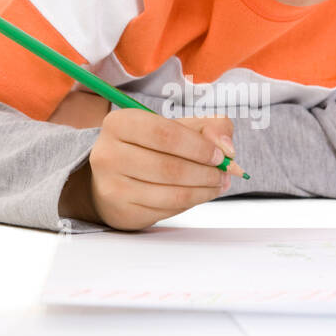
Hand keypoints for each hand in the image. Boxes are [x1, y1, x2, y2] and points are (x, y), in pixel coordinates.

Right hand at [88, 109, 241, 229]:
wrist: (111, 179)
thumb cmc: (148, 148)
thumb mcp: (176, 127)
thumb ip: (208, 128)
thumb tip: (226, 148)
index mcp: (120, 124)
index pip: (166, 134)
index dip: (199, 146)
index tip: (220, 154)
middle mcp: (109, 154)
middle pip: (170, 167)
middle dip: (206, 172)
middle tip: (224, 173)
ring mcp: (112, 186)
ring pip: (171, 193)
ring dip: (204, 190)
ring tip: (217, 184)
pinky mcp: (122, 211)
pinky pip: (166, 210)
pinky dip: (190, 203)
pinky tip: (198, 194)